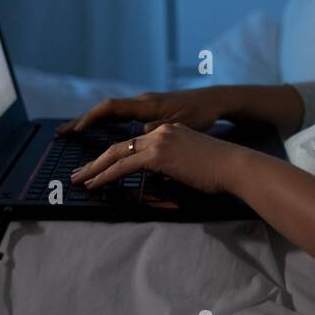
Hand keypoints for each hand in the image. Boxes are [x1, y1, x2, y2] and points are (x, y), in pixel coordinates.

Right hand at [55, 88, 224, 136]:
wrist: (215, 101)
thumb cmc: (200, 113)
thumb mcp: (180, 125)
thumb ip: (156, 131)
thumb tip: (137, 138)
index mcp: (146, 104)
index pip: (110, 108)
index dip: (91, 119)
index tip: (75, 130)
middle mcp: (142, 102)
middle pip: (105, 109)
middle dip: (83, 121)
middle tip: (62, 133)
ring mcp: (145, 105)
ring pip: (112, 112)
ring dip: (92, 122)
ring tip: (72, 132)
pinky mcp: (151, 110)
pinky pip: (121, 114)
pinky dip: (106, 122)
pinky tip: (100, 132)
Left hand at [69, 122, 244, 195]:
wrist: (234, 166)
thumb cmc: (219, 171)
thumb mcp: (189, 164)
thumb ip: (170, 167)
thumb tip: (156, 179)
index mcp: (169, 131)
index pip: (134, 143)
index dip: (114, 156)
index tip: (100, 167)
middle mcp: (161, 131)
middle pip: (120, 146)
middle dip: (97, 161)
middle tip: (80, 173)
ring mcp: (159, 140)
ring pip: (117, 154)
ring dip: (95, 168)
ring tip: (80, 180)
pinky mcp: (158, 154)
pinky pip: (123, 165)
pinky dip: (106, 175)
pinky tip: (95, 183)